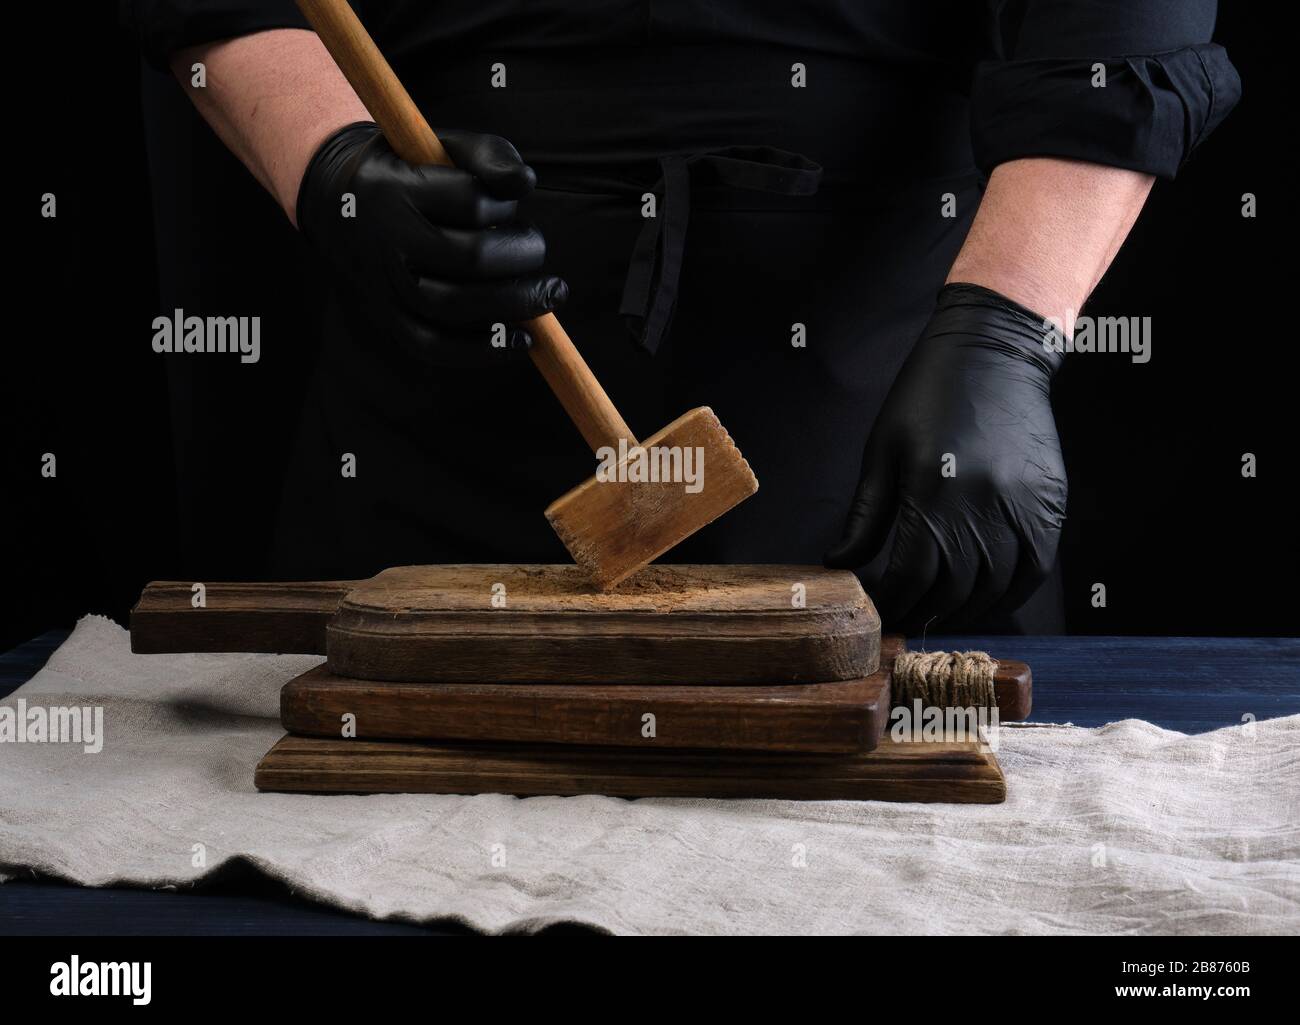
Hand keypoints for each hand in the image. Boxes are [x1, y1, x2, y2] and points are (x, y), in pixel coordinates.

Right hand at [296, 121, 566, 365]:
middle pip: (470, 258)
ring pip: (454, 307)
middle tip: (536, 249)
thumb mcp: (443, 146)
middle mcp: (388, 239)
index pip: (470, 201)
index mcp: (398, 189)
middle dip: (521, 256)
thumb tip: (525, 183)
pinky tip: (522, 340)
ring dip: (514, 303)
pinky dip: (483, 349)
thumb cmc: (411, 172)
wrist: (340, 203)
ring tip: (547, 296)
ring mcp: (385, 284)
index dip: (504, 205)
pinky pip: (435, 345)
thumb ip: (489, 155)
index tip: (510, 204)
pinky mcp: (390, 318)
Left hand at [825, 283, 1066, 630]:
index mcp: (932, 492)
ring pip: (995, 587)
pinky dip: (1010, 593)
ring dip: (965, 611)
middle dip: (924, 612)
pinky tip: (986, 599)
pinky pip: (1036, 569)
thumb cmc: (928, 396)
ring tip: (940, 615)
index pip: (910, 575)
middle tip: (906, 620)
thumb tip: (838, 564)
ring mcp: (1022, 507)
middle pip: (953, 589)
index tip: (878, 612)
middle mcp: (982, 506)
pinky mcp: (1049, 504)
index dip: (892, 602)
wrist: (995, 351)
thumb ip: (865, 516)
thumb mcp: (883, 451)